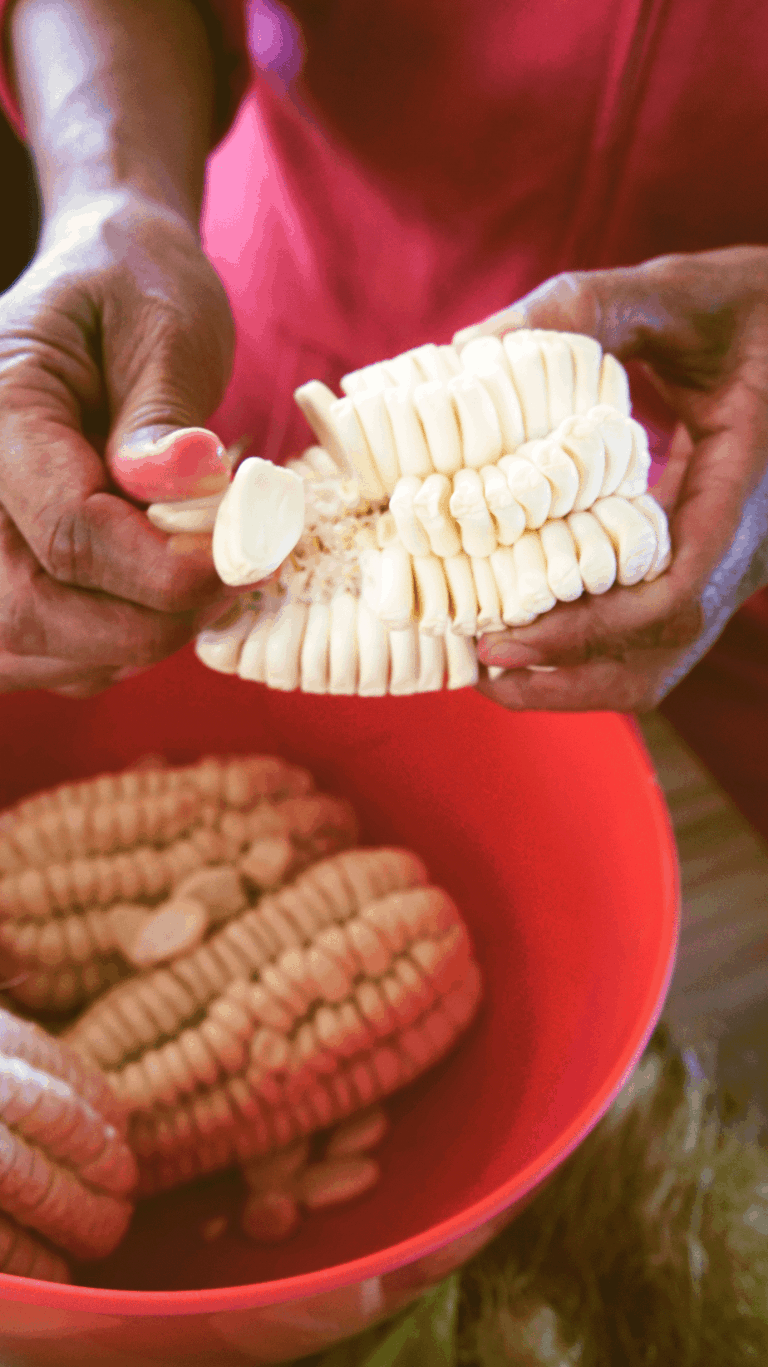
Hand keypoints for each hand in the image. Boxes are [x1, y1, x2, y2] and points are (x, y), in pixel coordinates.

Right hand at [0, 191, 237, 696]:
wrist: (105, 283)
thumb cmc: (136, 289)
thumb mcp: (164, 324)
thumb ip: (163, 411)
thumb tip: (191, 479)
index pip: (67, 529)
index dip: (164, 570)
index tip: (248, 559)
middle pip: (31, 608)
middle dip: (148, 622)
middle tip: (234, 585)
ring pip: (31, 644)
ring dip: (132, 641)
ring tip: (208, 587)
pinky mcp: (5, 566)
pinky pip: (44, 648)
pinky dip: (114, 644)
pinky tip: (170, 599)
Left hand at [453, 246, 767, 711]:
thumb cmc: (755, 307)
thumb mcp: (681, 291)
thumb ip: (586, 308)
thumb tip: (471, 347)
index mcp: (748, 486)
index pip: (676, 593)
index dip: (590, 629)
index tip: (506, 634)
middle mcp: (748, 547)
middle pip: (663, 655)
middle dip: (566, 674)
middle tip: (478, 661)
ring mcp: (731, 568)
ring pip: (661, 664)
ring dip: (574, 679)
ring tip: (490, 664)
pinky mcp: (707, 569)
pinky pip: (653, 638)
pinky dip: (588, 651)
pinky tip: (524, 627)